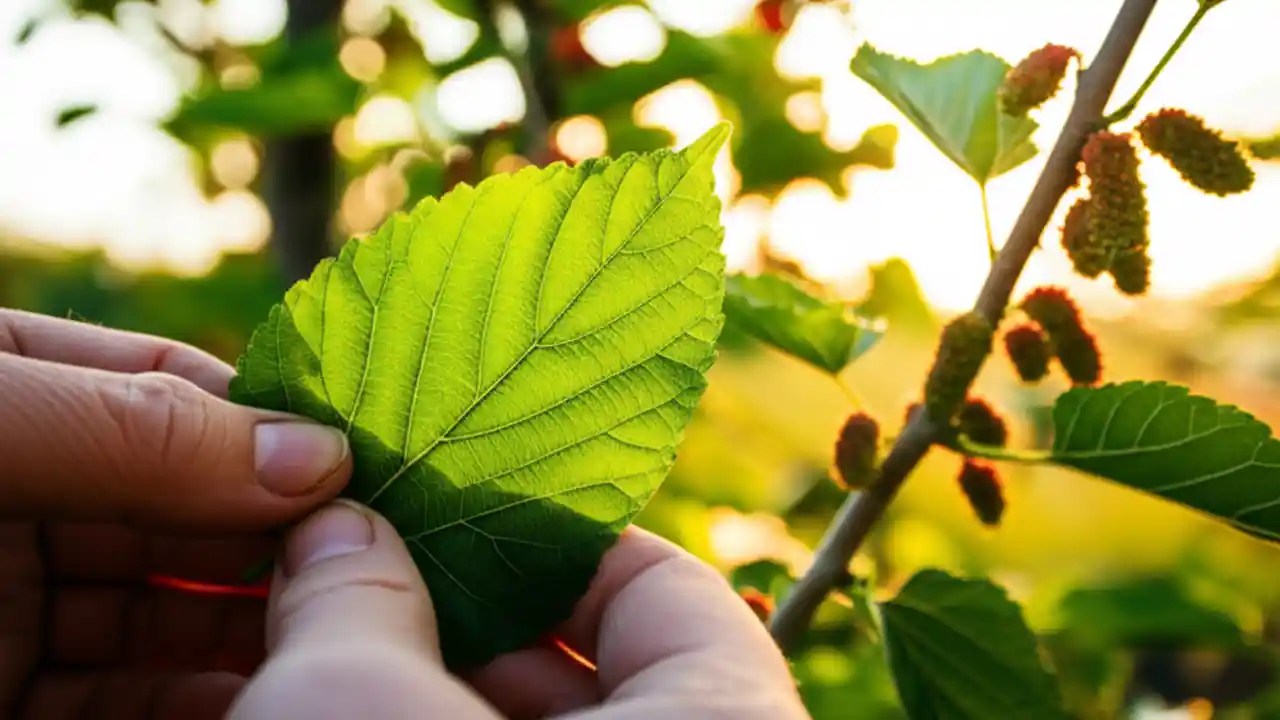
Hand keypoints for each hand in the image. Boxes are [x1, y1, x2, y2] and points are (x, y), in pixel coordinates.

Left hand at [0, 309, 350, 717]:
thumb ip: (138, 433)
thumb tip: (319, 457)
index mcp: (13, 396)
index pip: (168, 388)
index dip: (266, 425)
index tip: (358, 467)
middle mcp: (27, 495)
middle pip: (187, 508)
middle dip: (277, 532)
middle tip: (366, 559)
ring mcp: (15, 605)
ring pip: (169, 610)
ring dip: (255, 624)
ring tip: (333, 631)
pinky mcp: (9, 698)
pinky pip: (127, 701)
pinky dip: (203, 699)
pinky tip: (260, 695)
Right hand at [231, 502, 808, 719]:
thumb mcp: (358, 710)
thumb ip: (356, 599)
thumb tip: (338, 526)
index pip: (663, 584)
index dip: (547, 521)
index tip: (454, 490)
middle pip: (595, 666)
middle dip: (470, 606)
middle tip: (374, 558)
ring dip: (439, 682)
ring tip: (340, 627)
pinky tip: (340, 703)